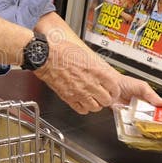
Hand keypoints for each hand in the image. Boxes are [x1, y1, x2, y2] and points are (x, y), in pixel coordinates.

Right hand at [34, 37, 161, 114]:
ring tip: (93, 99)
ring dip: (96, 104)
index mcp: (97, 71)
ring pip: (95, 108)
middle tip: (104, 96)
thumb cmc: (63, 52)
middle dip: (106, 98)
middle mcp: (90, 83)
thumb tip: (102, 73)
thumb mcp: (86, 55)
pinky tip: (82, 102)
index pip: (114, 88)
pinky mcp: (69, 98)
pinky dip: (84, 108)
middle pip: (107, 100)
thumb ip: (96, 67)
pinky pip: (82, 110)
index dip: (114, 90)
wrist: (46, 56)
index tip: (112, 90)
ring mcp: (79, 92)